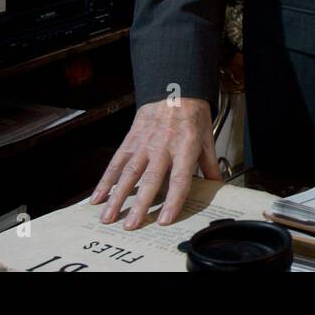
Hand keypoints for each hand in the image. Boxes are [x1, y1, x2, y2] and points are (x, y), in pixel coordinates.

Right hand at [91, 97, 219, 228]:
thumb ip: (210, 165)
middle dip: (140, 204)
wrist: (176, 89)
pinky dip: (106, 180)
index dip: (172, 200)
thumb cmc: (193, 116)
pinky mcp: (131, 139)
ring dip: (117, 197)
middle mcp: (164, 146)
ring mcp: (145, 143)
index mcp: (186, 147)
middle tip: (131, 225)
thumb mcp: (207, 139)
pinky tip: (98, 196)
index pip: (179, 178)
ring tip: (108, 217)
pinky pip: (116, 162)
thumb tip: (217, 186)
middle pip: (151, 179)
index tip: (164, 220)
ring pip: (129, 173)